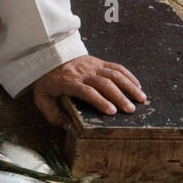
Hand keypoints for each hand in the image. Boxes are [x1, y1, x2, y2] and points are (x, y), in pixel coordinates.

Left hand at [32, 55, 146, 126]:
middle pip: (104, 84)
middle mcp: (83, 72)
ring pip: (114, 74)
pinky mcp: (99, 61)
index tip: (112, 111)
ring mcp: (92, 65)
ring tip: (141, 99)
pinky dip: (129, 76)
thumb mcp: (41, 98)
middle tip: (130, 110)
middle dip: (119, 97)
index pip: (87, 91)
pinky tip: (138, 86)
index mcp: (69, 82)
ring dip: (129, 86)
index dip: (100, 101)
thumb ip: (52, 114)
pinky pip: (116, 67)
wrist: (48, 55)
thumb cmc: (46, 80)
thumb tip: (68, 126)